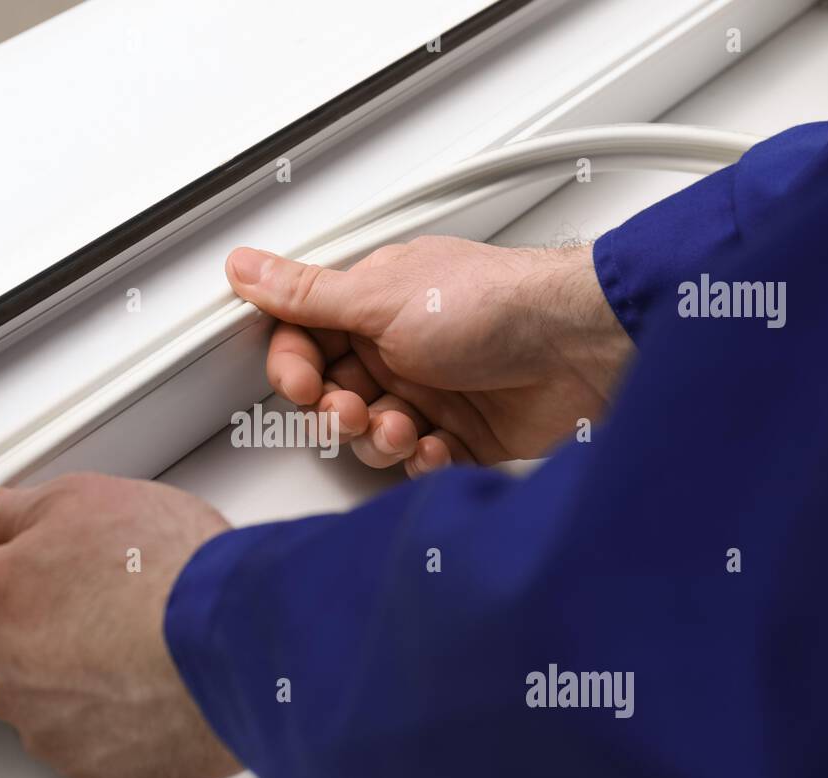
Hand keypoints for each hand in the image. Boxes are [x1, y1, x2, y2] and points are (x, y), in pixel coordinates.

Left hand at [0, 472, 240, 777]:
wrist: (241, 645)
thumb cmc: (164, 573)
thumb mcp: (71, 502)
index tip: (35, 543)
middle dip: (35, 605)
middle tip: (102, 575)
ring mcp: (45, 730)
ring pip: (43, 685)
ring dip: (74, 659)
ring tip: (138, 625)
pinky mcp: (97, 767)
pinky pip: (90, 730)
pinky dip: (114, 704)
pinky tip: (152, 671)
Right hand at [225, 237, 632, 473]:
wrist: (581, 349)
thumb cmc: (495, 305)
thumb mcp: (381, 297)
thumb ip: (306, 294)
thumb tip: (246, 266)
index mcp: (375, 303)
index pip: (306, 341)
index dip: (296, 368)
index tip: (304, 384)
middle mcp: (401, 345)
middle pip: (335, 395)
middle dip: (339, 412)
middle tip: (356, 410)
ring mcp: (434, 390)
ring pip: (372, 434)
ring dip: (382, 438)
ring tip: (407, 427)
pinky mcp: (465, 434)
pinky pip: (418, 462)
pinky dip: (424, 460)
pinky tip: (440, 445)